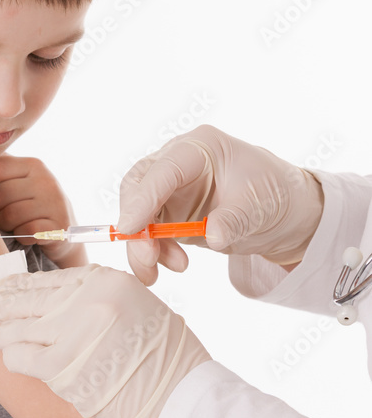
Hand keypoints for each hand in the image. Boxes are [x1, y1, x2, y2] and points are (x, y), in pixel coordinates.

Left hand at [0, 155, 79, 266]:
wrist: (62, 232)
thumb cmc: (29, 206)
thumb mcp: (18, 182)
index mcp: (32, 165)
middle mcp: (46, 180)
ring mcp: (55, 203)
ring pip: (10, 215)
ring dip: (4, 225)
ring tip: (11, 226)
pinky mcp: (59, 227)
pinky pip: (25, 232)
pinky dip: (20, 236)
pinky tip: (25, 234)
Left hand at [0, 263, 210, 417]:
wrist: (181, 398)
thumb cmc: (164, 357)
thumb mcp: (136, 307)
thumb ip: (96, 299)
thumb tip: (51, 299)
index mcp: (105, 282)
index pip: (51, 279)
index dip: (22, 283)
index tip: (4, 286)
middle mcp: (86, 302)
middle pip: (29, 299)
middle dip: (2, 303)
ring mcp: (72, 334)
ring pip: (19, 328)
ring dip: (1, 331)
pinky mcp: (62, 368)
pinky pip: (22, 358)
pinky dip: (13, 357)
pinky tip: (9, 356)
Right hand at [116, 124, 323, 284]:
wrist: (286, 212)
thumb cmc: (275, 192)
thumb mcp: (260, 204)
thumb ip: (233, 219)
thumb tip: (211, 236)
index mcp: (199, 148)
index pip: (162, 170)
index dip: (142, 198)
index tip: (129, 228)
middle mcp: (177, 164)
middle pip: (138, 189)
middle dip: (136, 224)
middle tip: (147, 257)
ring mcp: (170, 190)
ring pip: (138, 214)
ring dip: (143, 245)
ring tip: (165, 269)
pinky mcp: (170, 214)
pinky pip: (149, 233)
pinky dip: (153, 253)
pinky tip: (172, 265)